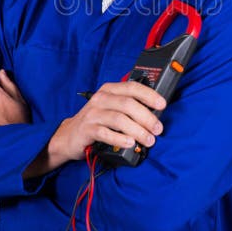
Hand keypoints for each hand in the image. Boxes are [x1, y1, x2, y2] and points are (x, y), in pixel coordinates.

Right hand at [28, 82, 165, 174]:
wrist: (69, 136)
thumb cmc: (96, 121)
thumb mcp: (112, 109)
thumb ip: (129, 107)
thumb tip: (156, 113)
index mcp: (110, 90)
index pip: (132, 87)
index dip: (149, 95)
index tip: (162, 105)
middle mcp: (101, 99)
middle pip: (128, 104)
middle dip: (147, 117)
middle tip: (158, 129)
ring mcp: (93, 114)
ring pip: (119, 119)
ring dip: (137, 130)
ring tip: (148, 140)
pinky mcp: (87, 129)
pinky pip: (106, 133)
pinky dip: (120, 139)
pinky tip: (130, 143)